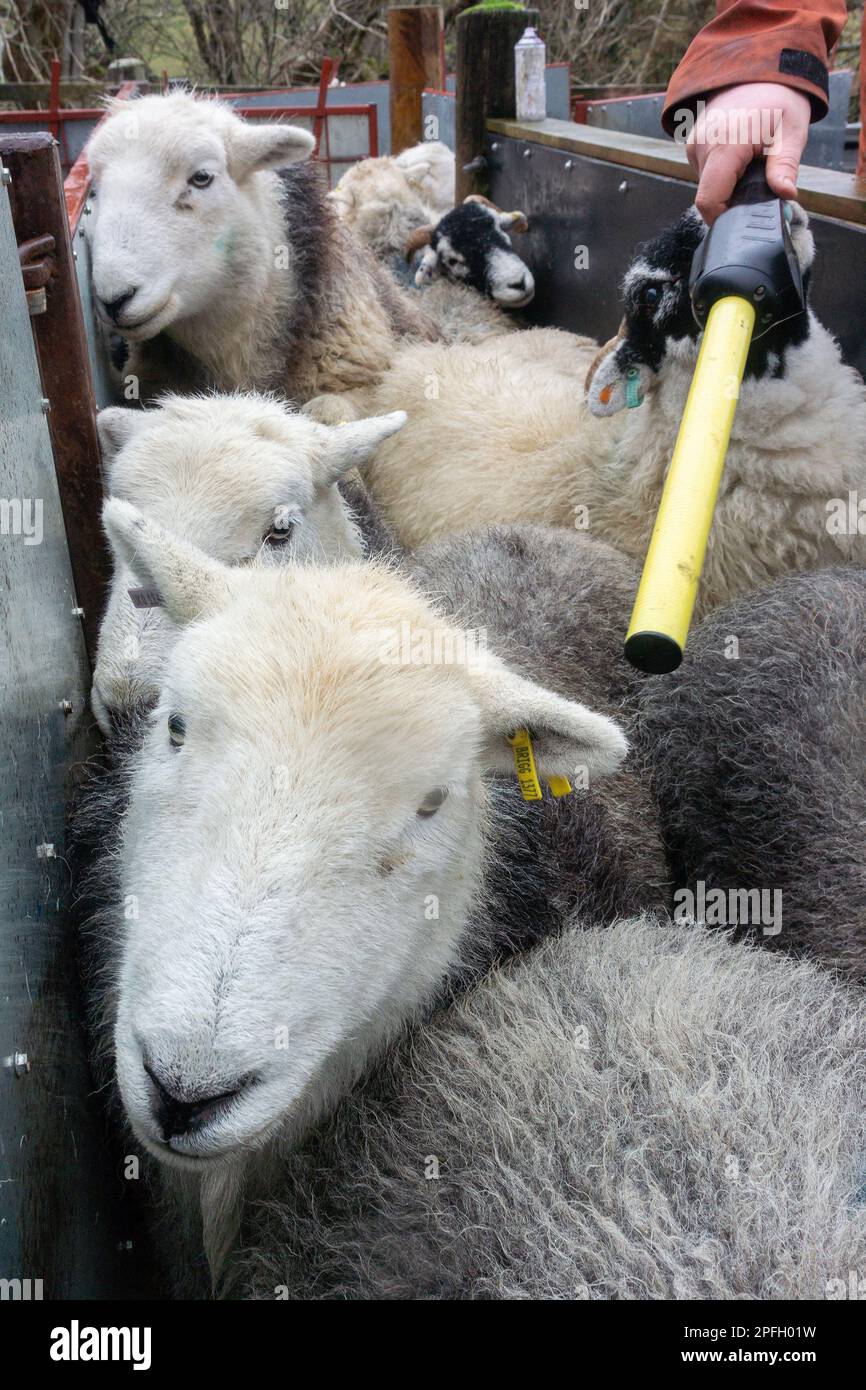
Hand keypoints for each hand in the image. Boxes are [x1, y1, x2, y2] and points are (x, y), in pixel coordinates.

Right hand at [686, 83, 810, 223]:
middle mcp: (701, 146)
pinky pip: (705, 173)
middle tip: (759, 184)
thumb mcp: (791, 132)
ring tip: (751, 163)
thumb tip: (786, 194)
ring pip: (707, 186)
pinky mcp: (692, 145)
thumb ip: (785, 167)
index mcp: (724, 145)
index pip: (709, 202)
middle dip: (733, 200)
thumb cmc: (778, 97)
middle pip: (709, 197)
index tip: (745, 220)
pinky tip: (739, 157)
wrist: (758, 68)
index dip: (724, 219)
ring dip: (729, 186)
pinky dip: (722, 174)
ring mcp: (693, 145)